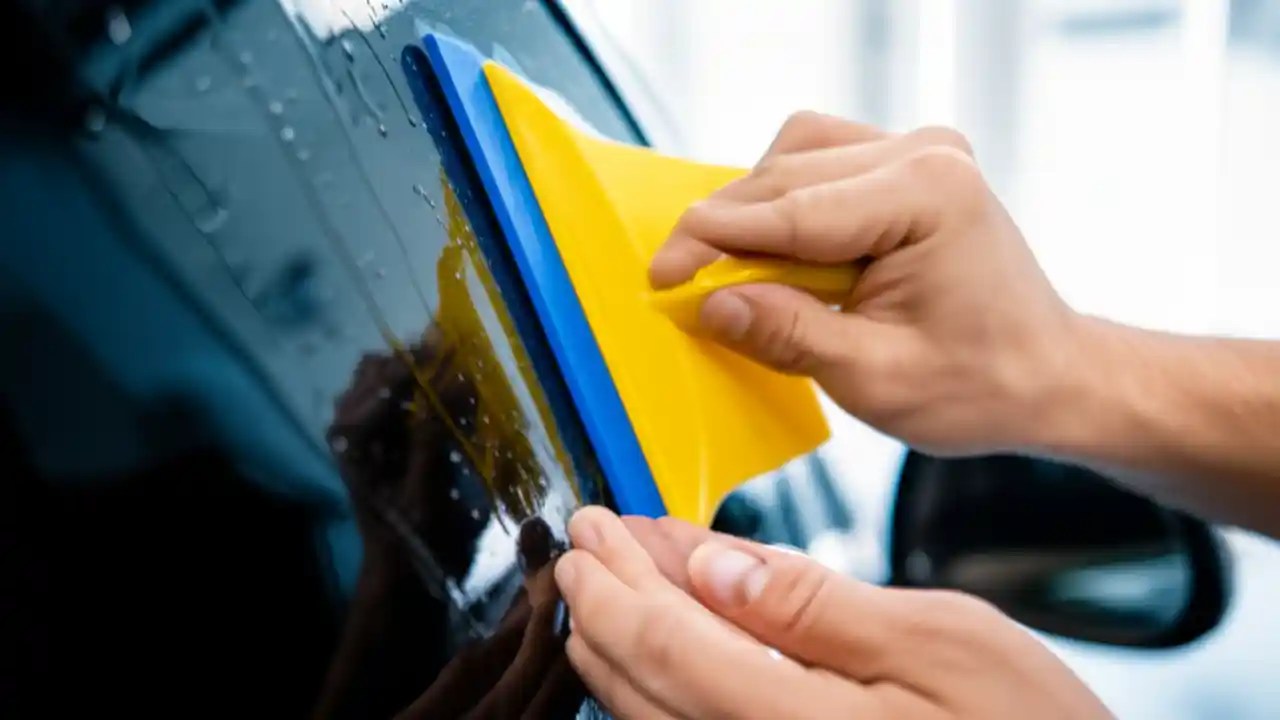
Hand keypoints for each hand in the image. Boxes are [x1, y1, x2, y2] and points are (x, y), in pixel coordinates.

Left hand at [557, 507, 1111, 719]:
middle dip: (604, 599)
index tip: (590, 528)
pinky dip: (664, 676)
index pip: (658, 639)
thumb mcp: (940, 641)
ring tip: (610, 581)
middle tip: (585, 542)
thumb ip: (813, 605)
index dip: (612, 578)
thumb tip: (714, 566)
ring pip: (653, 711)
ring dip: (623, 639)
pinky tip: (674, 642)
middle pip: (639, 675)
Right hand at [651, 112, 1080, 454]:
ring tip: (730, 274)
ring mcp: (919, 151)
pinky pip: (818, 163)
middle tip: (678, 287)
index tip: (658, 275)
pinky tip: (773, 252)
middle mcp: (926, 153)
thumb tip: (709, 304)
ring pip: (794, 157)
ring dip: (752, 211)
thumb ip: (789, 334)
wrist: (1047, 376)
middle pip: (785, 176)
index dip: (713, 243)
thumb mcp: (876, 378)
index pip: (791, 211)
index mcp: (928, 194)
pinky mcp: (906, 165)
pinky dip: (781, 205)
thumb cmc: (981, 385)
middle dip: (724, 230)